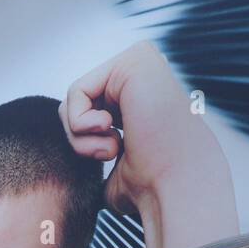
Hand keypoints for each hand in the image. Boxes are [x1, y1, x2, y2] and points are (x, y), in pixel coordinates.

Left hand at [59, 42, 238, 247]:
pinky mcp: (134, 60)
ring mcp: (141, 62)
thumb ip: (91, 144)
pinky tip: (113, 131)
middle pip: (76, 102)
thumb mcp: (111, 164)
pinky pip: (76, 91)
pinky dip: (82, 124)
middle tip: (112, 154)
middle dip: (80, 139)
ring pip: (74, 98)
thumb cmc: (151, 185)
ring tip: (114, 148)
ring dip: (82, 136)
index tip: (118, 156)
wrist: (175, 187)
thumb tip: (75, 144)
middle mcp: (143, 75)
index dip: (86, 143)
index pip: (85, 111)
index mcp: (139, 96)